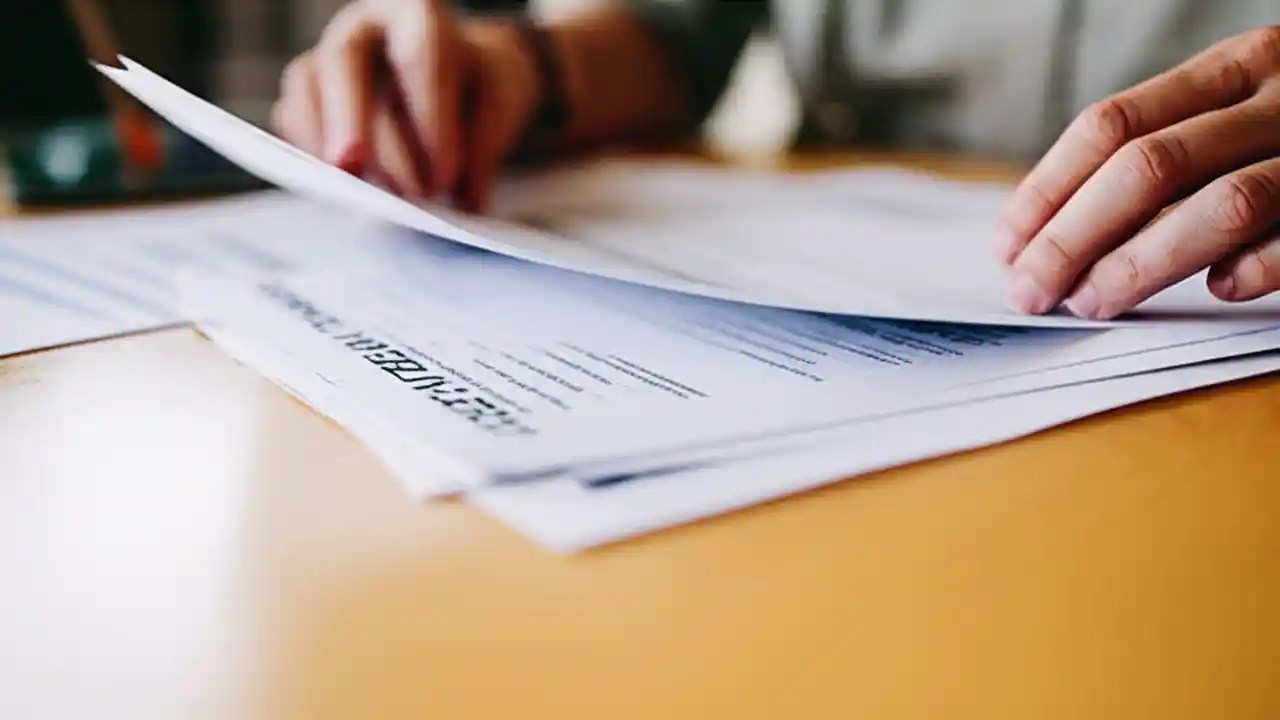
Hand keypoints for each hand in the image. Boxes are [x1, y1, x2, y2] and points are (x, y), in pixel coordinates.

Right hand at [271, 0, 542, 210]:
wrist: (455, 84)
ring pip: (309, 87)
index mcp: (418, 15)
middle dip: (351, 119)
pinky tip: (339, 187)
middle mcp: (364, 28)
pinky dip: (309, 153)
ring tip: (367, 195)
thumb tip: (464, 197)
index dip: (429, 115)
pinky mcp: (306, 93)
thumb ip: (486, 140)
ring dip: (330, 144)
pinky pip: (291, 115)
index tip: (445, 175)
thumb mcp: (501, 100)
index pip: (420, 55)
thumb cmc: (476, 85)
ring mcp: (327, 57)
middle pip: (344, 61)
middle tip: (361, 168)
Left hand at [996, 27, 1279, 318]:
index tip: (1009, 244)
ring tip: (1093, 303)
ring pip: (1222, 205)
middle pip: (1149, 166)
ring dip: (1142, 262)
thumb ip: (1166, 152)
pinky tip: (1218, 291)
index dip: (1050, 189)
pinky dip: (1256, 267)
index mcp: (1236, 68)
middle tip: (1031, 291)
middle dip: (1074, 236)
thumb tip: (1050, 230)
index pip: (1113, 125)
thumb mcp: (1240, 115)